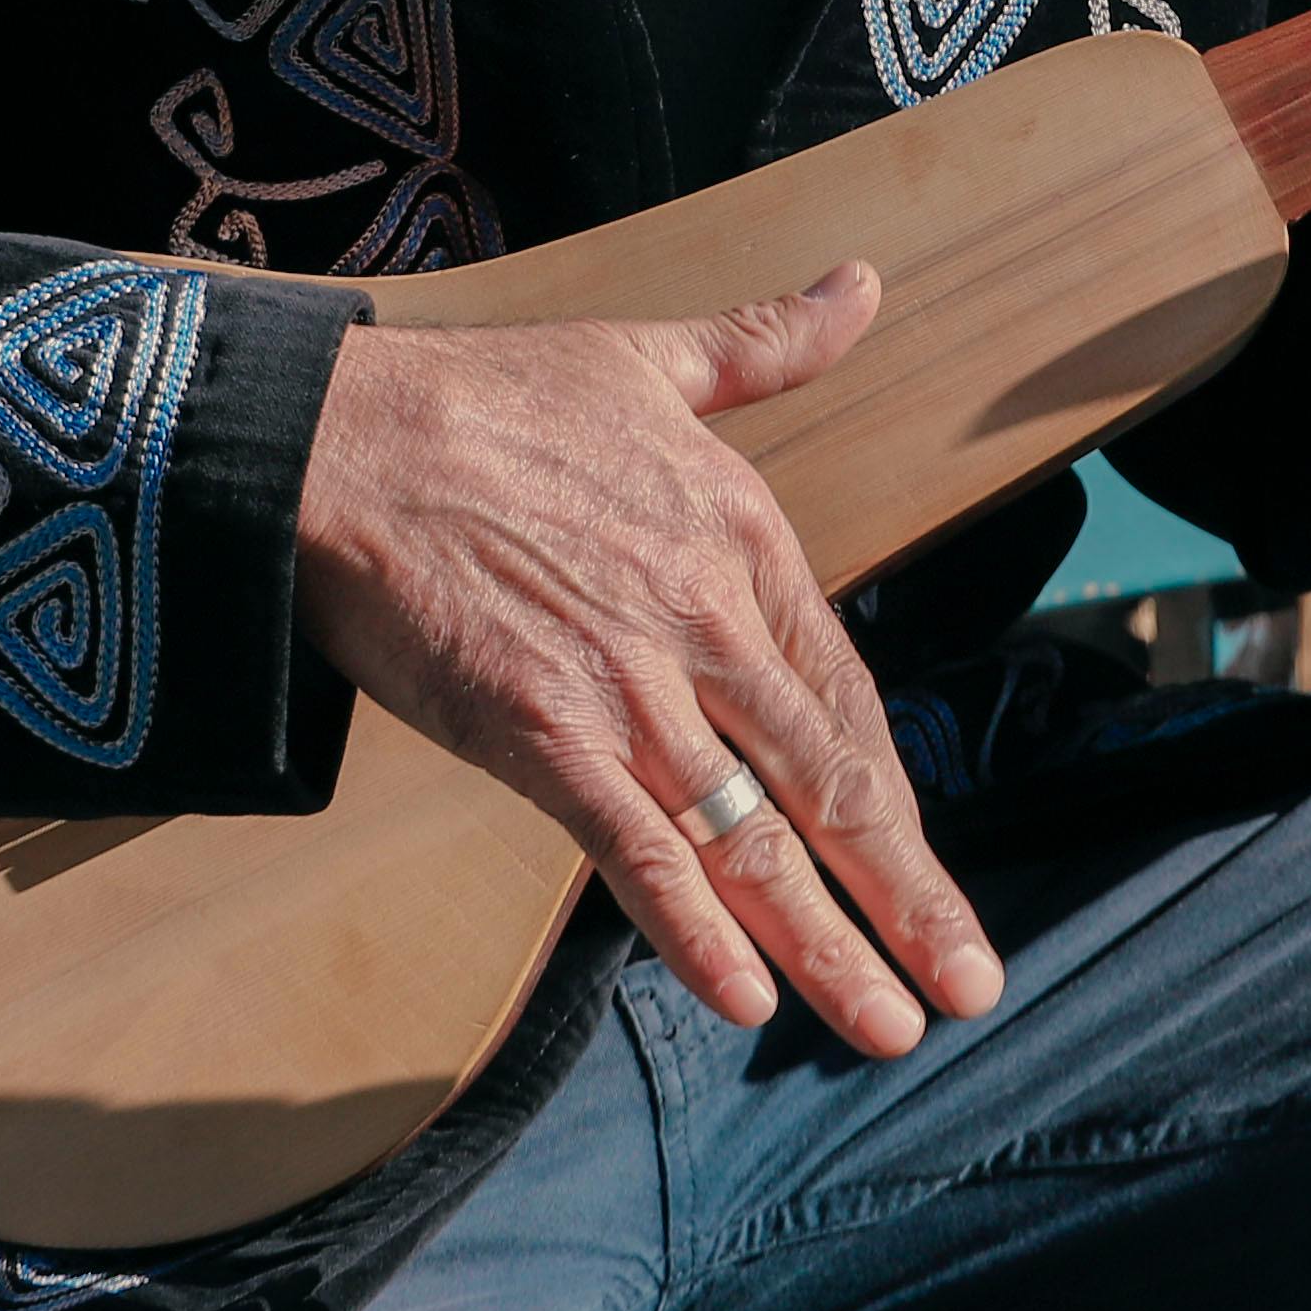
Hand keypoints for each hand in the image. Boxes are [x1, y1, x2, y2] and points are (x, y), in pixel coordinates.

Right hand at [291, 261, 1001, 1050]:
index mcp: (742, 539)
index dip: (891, 797)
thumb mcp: (650, 357)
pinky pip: (636, 848)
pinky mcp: (541, 732)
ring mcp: (628, 683)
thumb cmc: (486, 397)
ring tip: (890, 1025)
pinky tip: (747, 999)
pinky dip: (695, 929)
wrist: (340, 436)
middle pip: (828, 782)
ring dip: (828, 943)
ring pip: (751, 835)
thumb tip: (866, 285)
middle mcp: (705, 620)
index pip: (842, 697)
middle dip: (906, 896)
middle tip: (971, 988)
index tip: (929, 873)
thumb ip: (768, 344)